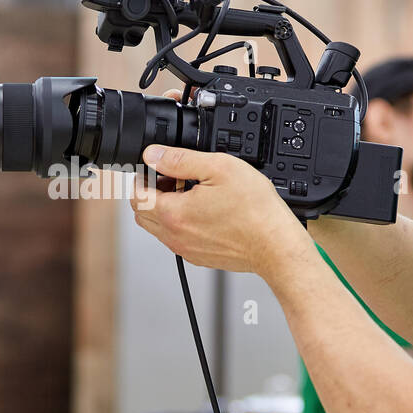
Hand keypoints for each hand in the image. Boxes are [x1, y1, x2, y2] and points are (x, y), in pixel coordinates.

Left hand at [131, 87, 313, 278]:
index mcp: (173, 214)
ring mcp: (185, 249)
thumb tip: (153, 155)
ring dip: (165, 207)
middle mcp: (174, 236)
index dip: (142, 177)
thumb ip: (179, 159)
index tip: (155, 167)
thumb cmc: (255, 210)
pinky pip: (176, 238)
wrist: (276, 246)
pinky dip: (180, 222)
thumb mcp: (218, 168)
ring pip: (158, 227)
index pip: (136, 195)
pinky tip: (203, 210)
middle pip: (142, 213)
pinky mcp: (198, 257)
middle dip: (151, 192)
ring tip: (191, 192)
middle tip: (172, 177)